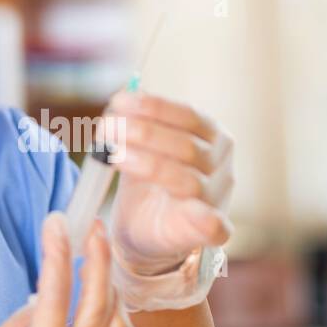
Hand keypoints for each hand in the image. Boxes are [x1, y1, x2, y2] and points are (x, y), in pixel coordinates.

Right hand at [0, 212, 140, 326]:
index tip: (57, 220)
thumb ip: (19, 322)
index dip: (57, 248)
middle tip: (95, 227)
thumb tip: (45, 294)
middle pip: (101, 297)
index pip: (56, 286)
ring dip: (111, 291)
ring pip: (121, 324)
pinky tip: (113, 317)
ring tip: (98, 271)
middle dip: (98, 256)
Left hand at [104, 90, 233, 274]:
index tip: (117, 102)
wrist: (147, 232)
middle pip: (186, 146)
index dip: (153, 107)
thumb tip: (123, 94)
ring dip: (146, 164)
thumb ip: (137, 122)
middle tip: (106, 128)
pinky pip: (213, 225)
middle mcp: (220, 164)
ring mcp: (217, 197)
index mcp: (211, 136)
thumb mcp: (142, 147)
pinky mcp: (213, 230)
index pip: (189, 116)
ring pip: (186, 180)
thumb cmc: (148, 183)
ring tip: (112, 155)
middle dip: (143, 133)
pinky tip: (201, 215)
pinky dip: (207, 219)